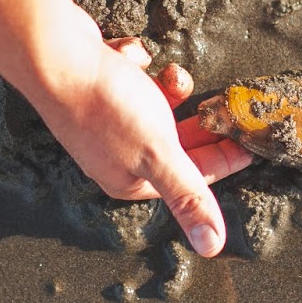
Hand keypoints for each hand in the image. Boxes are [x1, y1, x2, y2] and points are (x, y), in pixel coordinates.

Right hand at [16, 12, 251, 256]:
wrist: (51, 54)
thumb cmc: (104, 107)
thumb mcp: (157, 154)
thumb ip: (188, 196)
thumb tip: (212, 248)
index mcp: (129, 180)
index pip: (192, 177)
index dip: (224, 159)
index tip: (251, 140)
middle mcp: (115, 154)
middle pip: (176, 140)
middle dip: (197, 119)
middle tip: (225, 103)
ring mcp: (103, 120)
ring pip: (155, 104)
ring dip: (168, 87)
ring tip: (167, 75)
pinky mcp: (96, 86)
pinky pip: (132, 77)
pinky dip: (135, 65)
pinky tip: (128, 59)